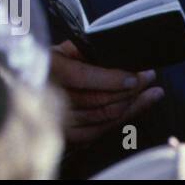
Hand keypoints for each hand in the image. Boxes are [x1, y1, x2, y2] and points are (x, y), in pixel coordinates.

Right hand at [50, 41, 164, 145]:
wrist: (34, 92)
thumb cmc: (49, 68)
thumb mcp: (58, 51)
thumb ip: (81, 49)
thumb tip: (112, 48)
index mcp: (48, 70)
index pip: (82, 76)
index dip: (111, 79)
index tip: (135, 77)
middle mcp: (51, 98)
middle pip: (99, 99)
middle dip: (129, 90)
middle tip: (147, 78)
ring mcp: (60, 121)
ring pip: (104, 117)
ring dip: (132, 104)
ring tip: (149, 92)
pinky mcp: (70, 136)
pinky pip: (102, 130)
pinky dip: (123, 119)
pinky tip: (136, 107)